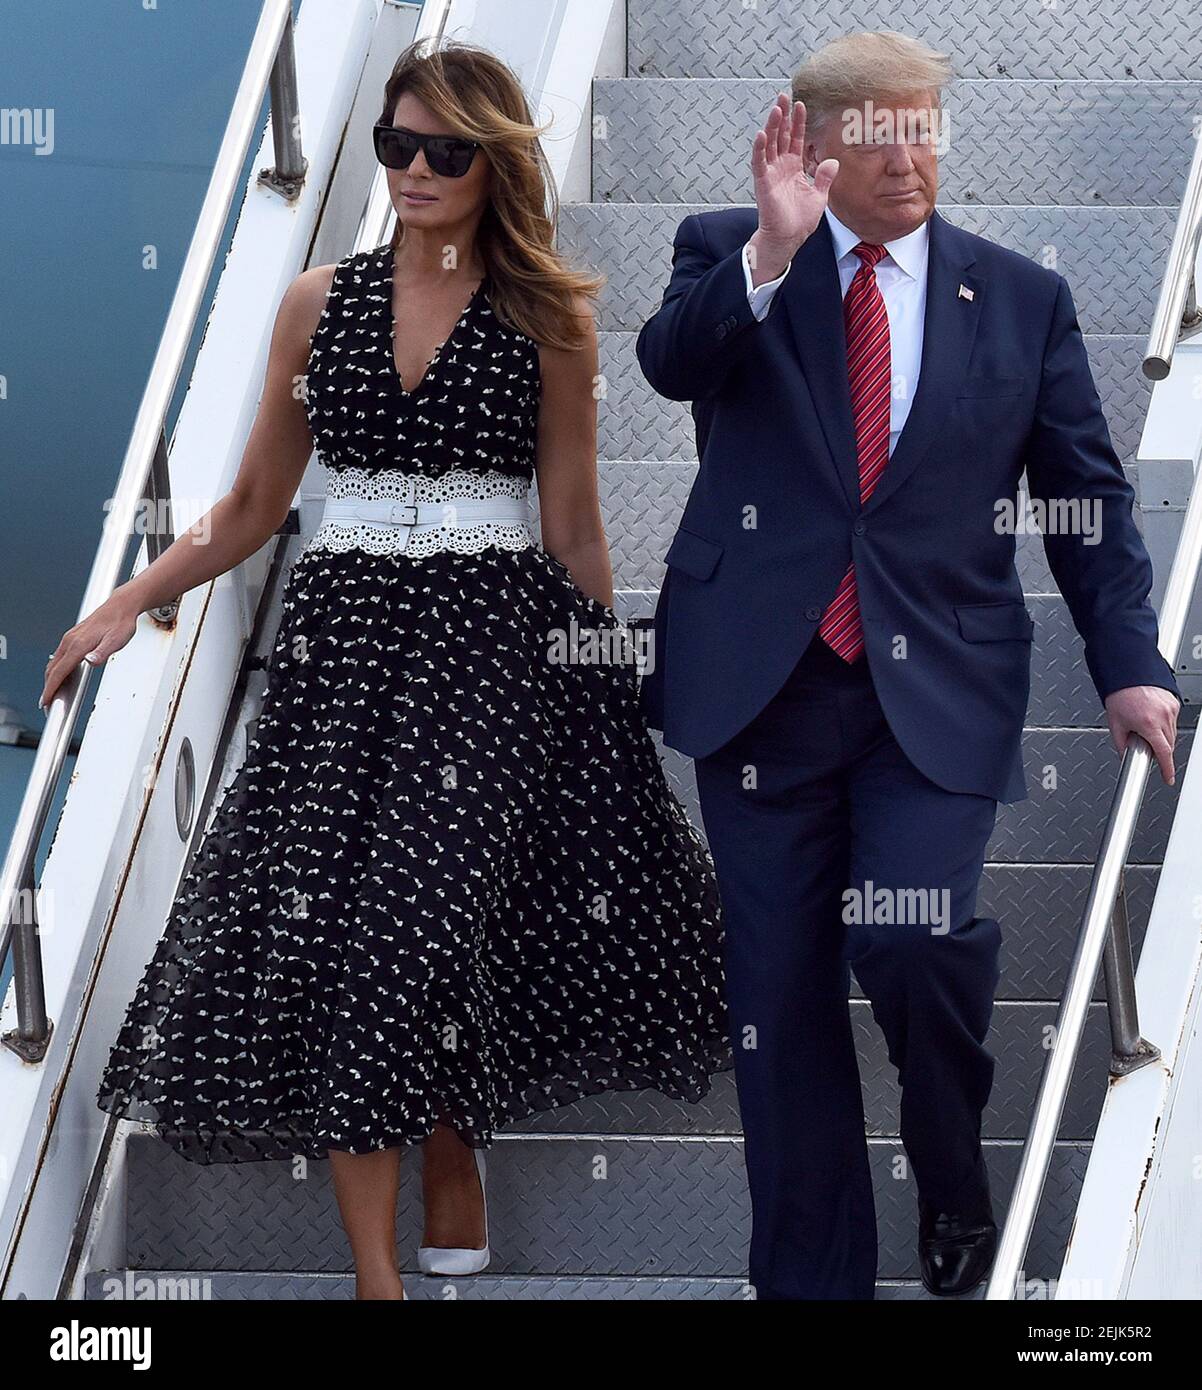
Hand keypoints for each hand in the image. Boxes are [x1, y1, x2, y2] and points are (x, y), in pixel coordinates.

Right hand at [40, 592, 139, 710]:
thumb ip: (102, 652)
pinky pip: (59, 657)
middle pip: (53, 669)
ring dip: (50, 679)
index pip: (60, 671)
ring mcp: (69, 638)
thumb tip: (90, 661)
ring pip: (54, 663)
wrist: (121, 606)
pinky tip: (61, 677)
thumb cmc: (120, 623)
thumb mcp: (116, 640)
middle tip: (48, 705)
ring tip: (52, 694)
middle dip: (48, 688)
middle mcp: (70, 641)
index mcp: (78, 644)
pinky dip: (56, 669)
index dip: (51, 688)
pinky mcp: (72, 637)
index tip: (46, 701)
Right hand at [748, 94, 838, 282]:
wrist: (788, 239)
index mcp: (794, 168)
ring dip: (772, 126)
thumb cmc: (800, 222)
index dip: (798, 122)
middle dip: (782, 116)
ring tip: (775, 108)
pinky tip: (762, 134)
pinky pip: (759, 163)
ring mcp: (771, 174)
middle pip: (781, 136)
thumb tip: (832, 161)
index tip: (800, 104)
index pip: (796, 139)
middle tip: (782, 96)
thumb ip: (825, 178)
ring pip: (770, 144)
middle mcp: (781, 167)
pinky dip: (759, 149)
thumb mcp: (819, 197)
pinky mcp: (763, 184)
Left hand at [1104, 685, 1178, 784]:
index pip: (1163, 753)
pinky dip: (1164, 724)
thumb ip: (1121, 744)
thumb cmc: (1120, 694)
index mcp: (1149, 724)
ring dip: (1162, 737)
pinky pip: (1172, 720)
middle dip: (1160, 750)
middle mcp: (1163, 716)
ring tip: (1144, 726)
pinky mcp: (1174, 702)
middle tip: (1146, 746)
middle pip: (1168, 744)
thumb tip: (1125, 756)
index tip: (1168, 777)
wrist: (1127, 672)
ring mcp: (1171, 708)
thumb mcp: (1115, 724)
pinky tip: (1151, 717)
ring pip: (1172, 733)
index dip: (1167, 768)